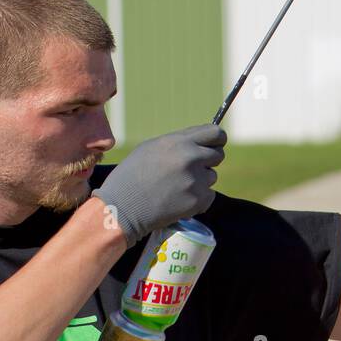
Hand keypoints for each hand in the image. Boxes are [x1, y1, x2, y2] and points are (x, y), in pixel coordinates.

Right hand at [90, 123, 226, 247]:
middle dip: (208, 162)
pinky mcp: (197, 201)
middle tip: (191, 171)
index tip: (215, 145)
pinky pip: (209, 197)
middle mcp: (191, 158)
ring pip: (212, 177)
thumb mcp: (150, 148)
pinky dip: (199, 200)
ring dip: (200, 182)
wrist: (122, 207)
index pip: (216, 133)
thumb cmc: (131, 176)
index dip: (218, 139)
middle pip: (218, 155)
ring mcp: (195, 180)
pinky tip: (180, 200)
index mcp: (180, 142)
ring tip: (176, 188)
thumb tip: (197, 141)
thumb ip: (177, 142)